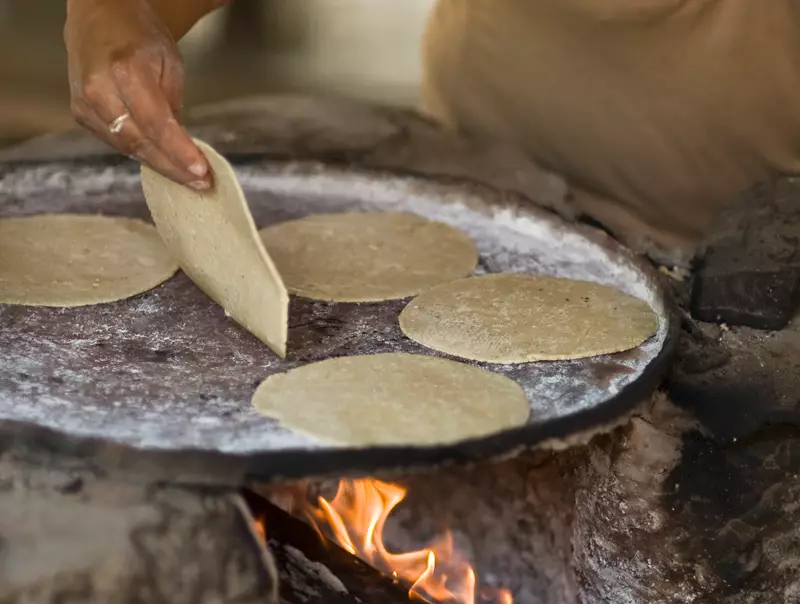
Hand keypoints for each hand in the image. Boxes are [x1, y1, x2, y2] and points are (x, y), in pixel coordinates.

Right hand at [64, 0, 210, 189]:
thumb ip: (174, 106)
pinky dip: (140, 154)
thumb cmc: (139, 36)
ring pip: (126, 148)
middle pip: (140, 143)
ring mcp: (85, 104)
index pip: (157, 124)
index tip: (201, 172)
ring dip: (159, 166)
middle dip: (172, 167)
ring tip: (187, 178)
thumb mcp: (170, 63)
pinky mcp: (80, 114)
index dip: (179, 152)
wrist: (98, 18)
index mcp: (125, 70)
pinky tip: (162, 162)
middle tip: (200, 183)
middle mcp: (100, 90)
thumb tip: (183, 147)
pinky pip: (115, 143)